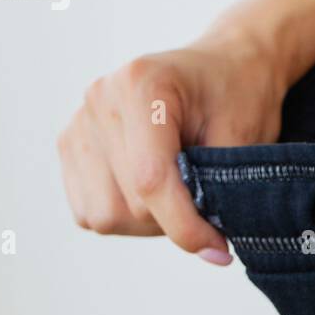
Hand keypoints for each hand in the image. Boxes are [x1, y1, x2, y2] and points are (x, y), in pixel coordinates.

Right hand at [57, 31, 285, 262]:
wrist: (225, 65)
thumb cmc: (239, 95)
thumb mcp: (244, 137)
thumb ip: (217, 190)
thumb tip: (204, 247)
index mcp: (142, 85)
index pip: (150, 179)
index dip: (185, 225)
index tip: (218, 248)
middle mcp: (100, 98)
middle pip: (127, 202)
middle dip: (172, 220)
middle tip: (207, 205)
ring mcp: (79, 121)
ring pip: (103, 214)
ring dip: (147, 222)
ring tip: (179, 192)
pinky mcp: (70, 145)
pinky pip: (89, 211)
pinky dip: (125, 216)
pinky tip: (153, 192)